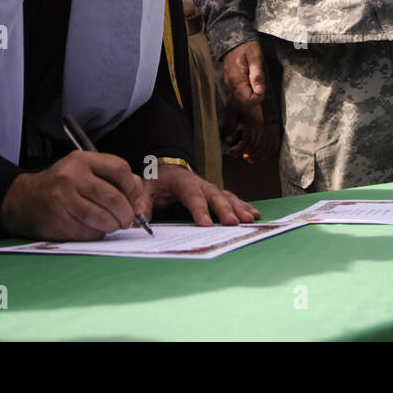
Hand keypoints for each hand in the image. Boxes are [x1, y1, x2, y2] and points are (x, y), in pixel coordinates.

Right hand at [0, 151, 150, 240]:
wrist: (25, 200)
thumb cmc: (64, 187)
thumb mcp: (86, 173)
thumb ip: (117, 184)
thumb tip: (142, 209)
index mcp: (82, 160)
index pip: (119, 169)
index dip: (132, 188)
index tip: (134, 200)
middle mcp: (71, 176)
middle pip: (114, 198)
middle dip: (127, 214)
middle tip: (127, 220)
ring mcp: (62, 199)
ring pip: (103, 219)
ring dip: (113, 226)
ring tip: (111, 225)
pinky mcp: (58, 220)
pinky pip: (89, 232)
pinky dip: (97, 234)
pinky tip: (93, 229)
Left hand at [146, 164, 260, 225]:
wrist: (168, 168)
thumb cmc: (158, 181)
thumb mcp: (145, 188)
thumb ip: (142, 203)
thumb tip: (138, 219)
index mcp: (182, 182)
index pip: (192, 196)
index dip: (199, 210)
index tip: (206, 224)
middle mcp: (201, 184)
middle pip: (214, 196)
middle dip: (225, 210)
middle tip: (233, 223)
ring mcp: (211, 189)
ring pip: (227, 197)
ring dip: (239, 208)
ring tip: (250, 219)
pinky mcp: (218, 194)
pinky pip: (233, 199)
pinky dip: (245, 206)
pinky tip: (255, 215)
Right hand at [222, 40, 265, 107]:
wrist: (234, 40)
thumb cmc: (245, 47)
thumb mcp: (255, 57)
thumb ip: (257, 74)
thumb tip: (260, 90)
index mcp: (236, 79)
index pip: (248, 100)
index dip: (259, 96)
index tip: (262, 87)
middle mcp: (231, 84)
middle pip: (245, 102)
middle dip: (256, 97)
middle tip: (260, 84)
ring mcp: (230, 84)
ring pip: (242, 99)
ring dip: (252, 94)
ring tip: (256, 81)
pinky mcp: (231, 83)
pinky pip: (240, 93)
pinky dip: (248, 91)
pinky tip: (251, 81)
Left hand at [225, 99, 279, 162]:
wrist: (244, 88)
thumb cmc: (237, 99)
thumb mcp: (231, 113)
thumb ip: (230, 127)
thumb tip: (229, 140)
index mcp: (252, 122)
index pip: (248, 142)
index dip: (240, 149)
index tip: (232, 153)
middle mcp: (258, 124)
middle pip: (254, 143)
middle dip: (244, 150)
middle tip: (234, 153)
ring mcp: (260, 122)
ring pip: (257, 140)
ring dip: (248, 147)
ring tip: (238, 149)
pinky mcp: (258, 120)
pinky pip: (257, 135)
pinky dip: (251, 141)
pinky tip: (242, 141)